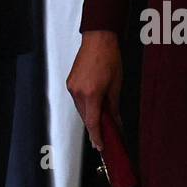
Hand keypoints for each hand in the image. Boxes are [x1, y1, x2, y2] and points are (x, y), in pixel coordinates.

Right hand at [67, 30, 121, 150]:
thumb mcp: (116, 86)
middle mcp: (78, 91)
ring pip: (81, 109)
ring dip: (90, 114)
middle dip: (95, 126)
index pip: (92, 122)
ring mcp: (72, 86)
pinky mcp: (70, 82)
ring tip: (102, 117)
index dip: (96, 136)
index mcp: (92, 93)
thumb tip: (115, 121)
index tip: (100, 146)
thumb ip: (114, 106)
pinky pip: (77, 99)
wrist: (98, 40)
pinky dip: (85, 104)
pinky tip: (94, 104)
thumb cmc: (109, 58)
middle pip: (86, 117)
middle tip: (106, 133)